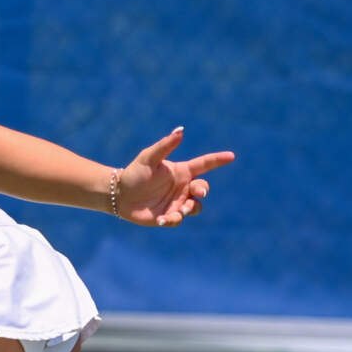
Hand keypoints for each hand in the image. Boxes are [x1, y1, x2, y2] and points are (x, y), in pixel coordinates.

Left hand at [116, 127, 232, 226]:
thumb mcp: (149, 158)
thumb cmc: (135, 173)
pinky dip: (172, 220)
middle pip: (203, 188)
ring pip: (194, 207)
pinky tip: (161, 219)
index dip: (218, 160)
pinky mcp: (168, 216)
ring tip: (180, 210)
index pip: (204, 164)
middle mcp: (182, 187)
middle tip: (196, 191)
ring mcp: (177, 203)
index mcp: (181, 171)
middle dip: (203, 190)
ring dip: (190, 208)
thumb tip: (181, 130)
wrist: (119, 194)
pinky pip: (177, 220)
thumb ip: (165, 146)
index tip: (231, 156)